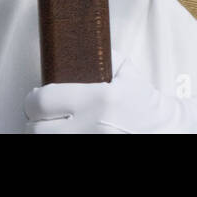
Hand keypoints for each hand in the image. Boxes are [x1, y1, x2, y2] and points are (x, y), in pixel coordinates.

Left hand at [24, 58, 196, 133]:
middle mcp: (92, 127)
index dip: (33, 99)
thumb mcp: (126, 71)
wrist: (163, 130)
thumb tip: (74, 46)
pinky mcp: (90, 150)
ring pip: (44, 140)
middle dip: (35, 119)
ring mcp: (90, 143)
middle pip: (36, 128)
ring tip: (52, 124)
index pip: (43, 101)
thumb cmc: (144, 102)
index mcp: (100, 100)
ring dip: (44, 132)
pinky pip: (58, 148)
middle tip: (42, 112)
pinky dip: (57, 138)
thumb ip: (102, 56)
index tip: (36, 96)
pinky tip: (63, 131)